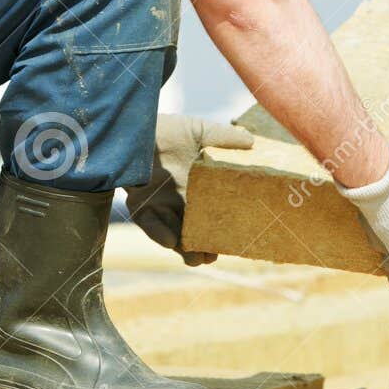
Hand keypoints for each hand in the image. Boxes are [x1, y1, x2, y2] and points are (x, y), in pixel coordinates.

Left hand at [126, 114, 252, 265]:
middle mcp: (179, 203)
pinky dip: (160, 234)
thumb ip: (224, 137)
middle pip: (195, 232)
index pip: (213, 216)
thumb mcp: (200, 131)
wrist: (135, 129)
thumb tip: (253, 141)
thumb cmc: (168, 130)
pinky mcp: (140, 208)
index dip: (222, 230)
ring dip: (185, 249)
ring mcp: (159, 207)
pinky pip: (150, 226)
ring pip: (175, 236)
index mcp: (198, 190)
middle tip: (214, 256)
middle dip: (204, 247)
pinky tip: (171, 242)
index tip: (235, 242)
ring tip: (197, 258)